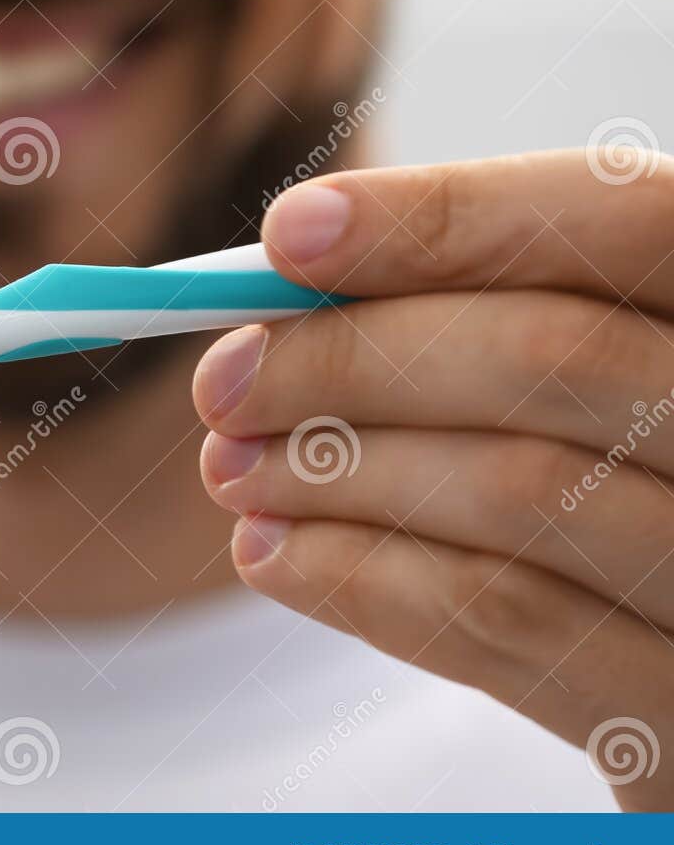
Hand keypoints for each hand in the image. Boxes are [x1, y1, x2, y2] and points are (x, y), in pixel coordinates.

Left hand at [195, 148, 673, 810]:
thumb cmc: (618, 486)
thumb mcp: (582, 377)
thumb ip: (474, 307)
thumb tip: (292, 257)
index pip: (622, 220)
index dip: (448, 217)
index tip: (288, 235)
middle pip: (550, 356)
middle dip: (349, 361)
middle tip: (222, 384)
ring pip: (515, 491)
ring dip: (332, 475)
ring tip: (229, 470)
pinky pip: (503, 627)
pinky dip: (358, 579)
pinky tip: (275, 557)